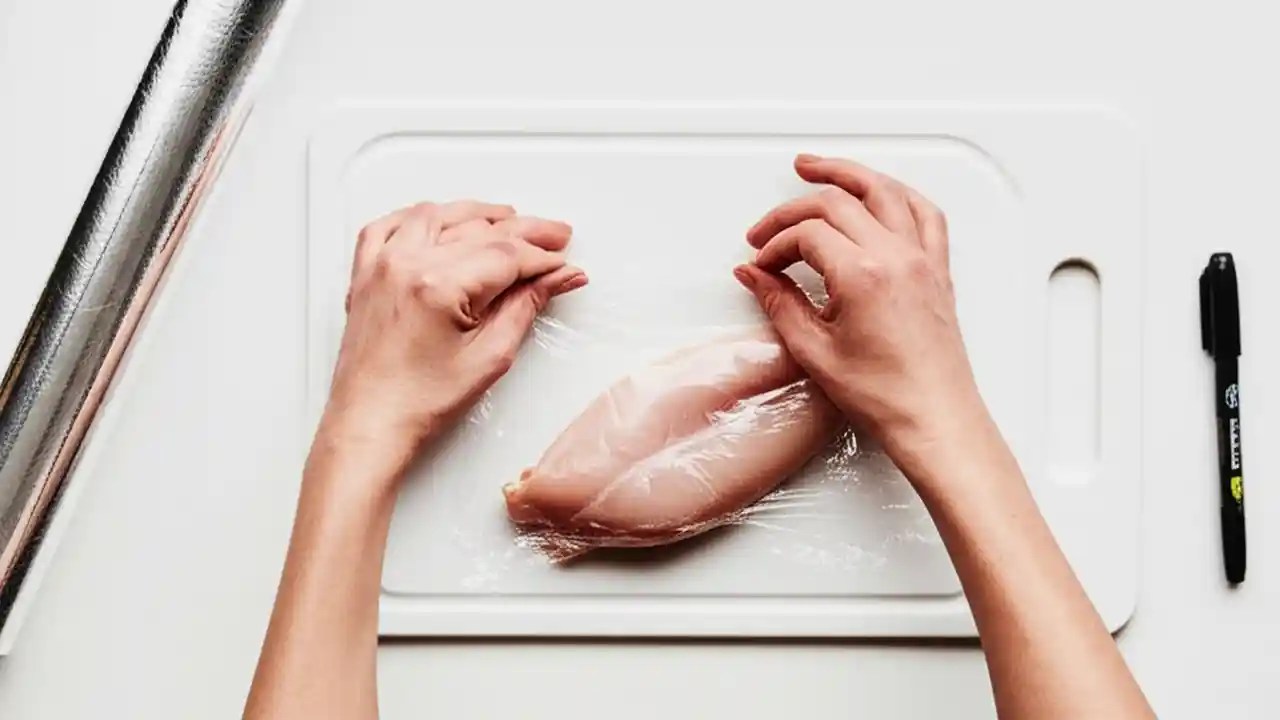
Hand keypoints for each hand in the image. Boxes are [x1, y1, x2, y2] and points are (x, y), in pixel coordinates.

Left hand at [323, 200, 586, 474]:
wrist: (370, 424)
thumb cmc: (419, 403)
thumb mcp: (490, 357)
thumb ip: (525, 306)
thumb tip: (557, 277)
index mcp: (437, 285)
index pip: (506, 255)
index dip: (542, 257)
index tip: (565, 264)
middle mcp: (406, 264)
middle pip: (478, 230)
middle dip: (524, 232)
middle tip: (556, 237)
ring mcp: (381, 265)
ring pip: (437, 216)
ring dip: (477, 214)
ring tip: (510, 219)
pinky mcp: (365, 274)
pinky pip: (390, 226)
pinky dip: (419, 217)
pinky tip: (442, 220)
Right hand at [734, 154, 987, 480]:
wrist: (935, 420)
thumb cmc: (885, 396)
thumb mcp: (815, 352)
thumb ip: (780, 304)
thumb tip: (755, 276)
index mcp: (864, 275)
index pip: (808, 234)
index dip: (775, 245)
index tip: (761, 265)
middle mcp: (896, 257)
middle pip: (838, 202)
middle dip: (794, 210)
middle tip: (766, 228)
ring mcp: (922, 259)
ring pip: (884, 191)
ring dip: (847, 174)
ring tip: (816, 168)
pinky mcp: (937, 271)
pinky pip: (924, 213)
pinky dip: (898, 194)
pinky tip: (881, 191)